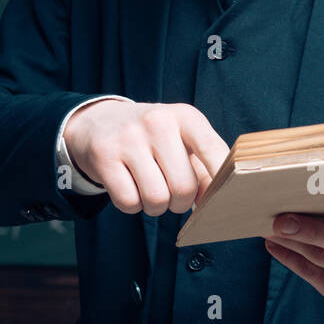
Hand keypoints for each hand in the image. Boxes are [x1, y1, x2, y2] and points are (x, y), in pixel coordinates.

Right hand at [62, 100, 228, 214]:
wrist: (99, 122)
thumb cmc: (152, 138)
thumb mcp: (182, 141)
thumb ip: (205, 169)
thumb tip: (216, 203)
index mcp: (185, 116)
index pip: (212, 150)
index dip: (222, 180)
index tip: (225, 200)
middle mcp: (157, 122)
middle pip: (183, 187)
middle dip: (180, 203)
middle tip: (172, 195)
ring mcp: (128, 137)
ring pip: (156, 199)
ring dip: (155, 207)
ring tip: (150, 190)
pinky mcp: (104, 155)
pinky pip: (128, 202)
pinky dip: (132, 205)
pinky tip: (130, 188)